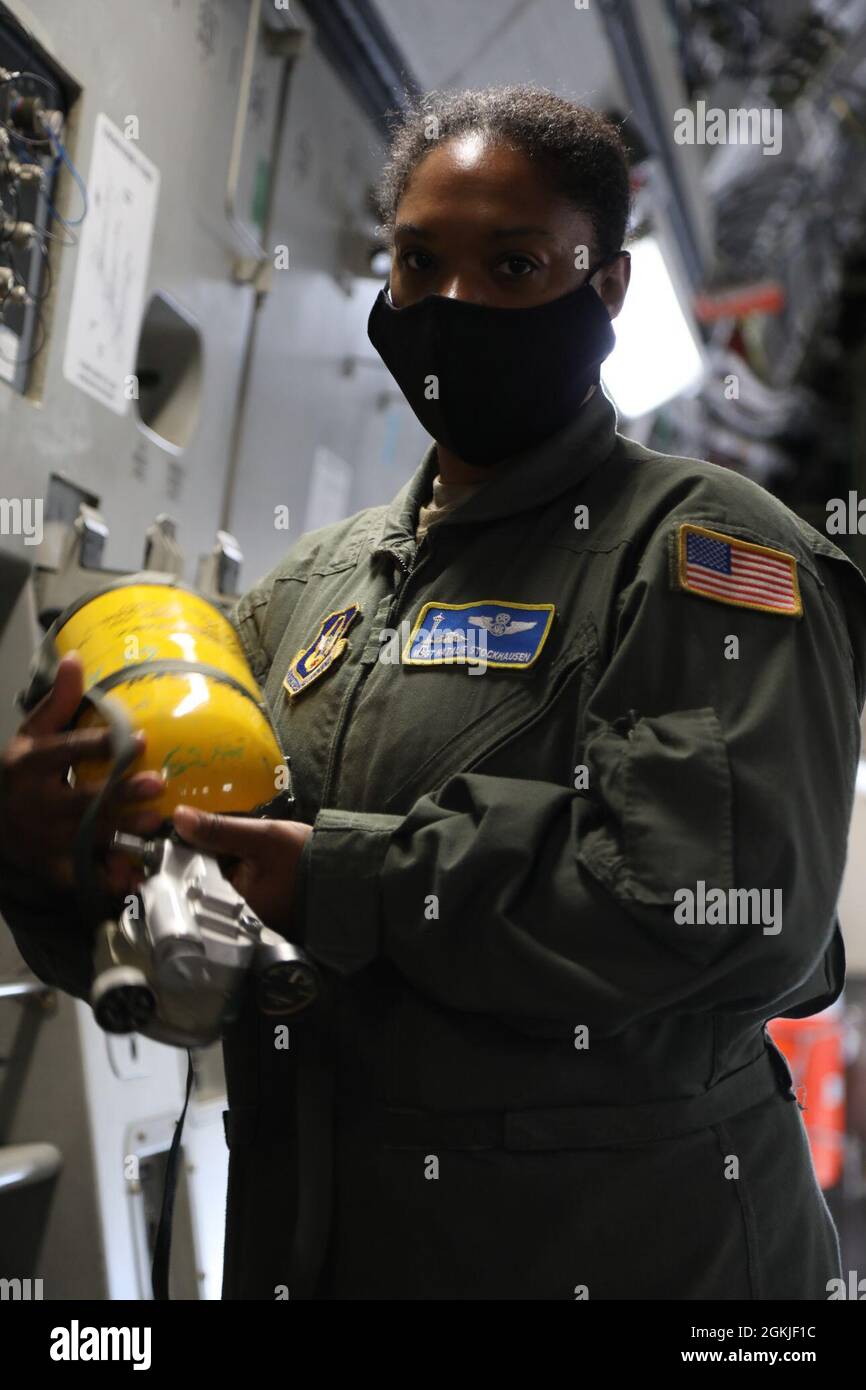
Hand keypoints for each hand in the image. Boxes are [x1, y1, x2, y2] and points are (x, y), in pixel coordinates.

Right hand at [0, 652, 164, 894]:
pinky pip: (80, 875)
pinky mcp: (50, 867)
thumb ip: (58, 702)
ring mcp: (43, 838)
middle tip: (158, 784)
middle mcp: (36, 802)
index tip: (138, 739)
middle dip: (120, 793)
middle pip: (82, 799)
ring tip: (155, 824)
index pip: (67, 753)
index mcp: (30, 764)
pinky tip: (132, 876)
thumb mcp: (30, 735)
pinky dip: (105, 878)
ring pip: (86, 836)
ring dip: (122, 832)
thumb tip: (76, 659)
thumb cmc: (19, 773)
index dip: (102, 747)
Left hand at [172, 806, 312, 937]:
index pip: (195, 874)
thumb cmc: (306, 859)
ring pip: (229, 878)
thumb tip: (179, 816)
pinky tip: (259, 855)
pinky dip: (248, 868)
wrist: (351, 877)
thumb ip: (219, 829)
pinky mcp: (269, 909)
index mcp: (231, 905)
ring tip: (247, 840)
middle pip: (211, 877)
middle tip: (230, 832)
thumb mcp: (261, 837)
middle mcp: (239, 916)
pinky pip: (247, 884)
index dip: (193, 847)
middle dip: (216, 853)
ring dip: (232, 858)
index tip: (196, 828)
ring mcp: (254, 915)